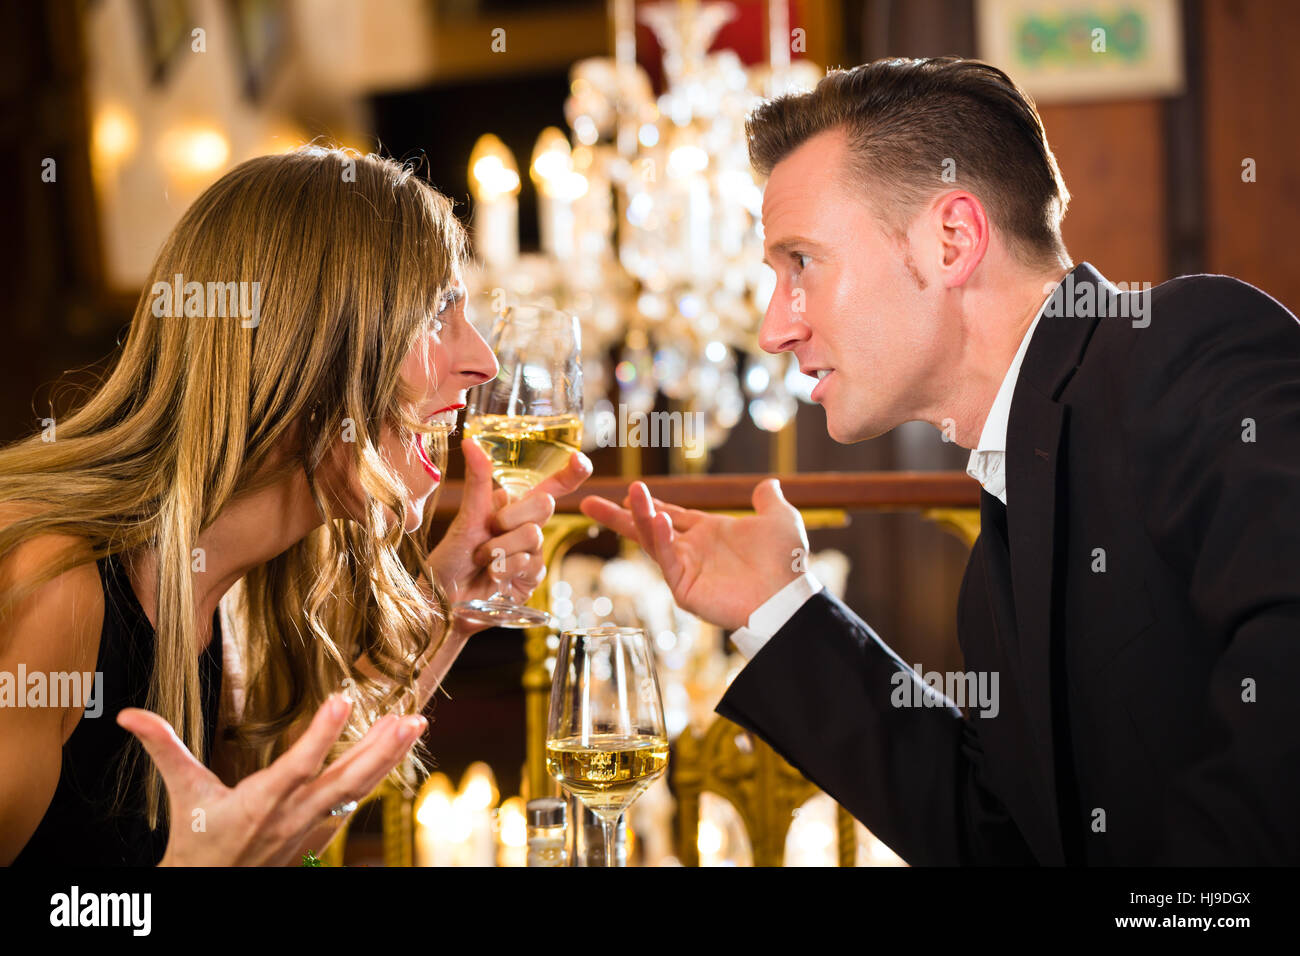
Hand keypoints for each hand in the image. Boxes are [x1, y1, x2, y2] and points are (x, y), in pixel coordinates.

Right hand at [117, 695, 425, 865]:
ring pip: (357, 787)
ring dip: (390, 757)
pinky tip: (399, 751)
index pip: (297, 765)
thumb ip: (163, 747)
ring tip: (415, 725)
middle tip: (407, 719)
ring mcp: (312, 823)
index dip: (321, 734)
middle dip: (378, 749)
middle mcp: (294, 813)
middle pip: (343, 779)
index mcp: (261, 801)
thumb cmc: (198, 837)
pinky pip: (355, 798)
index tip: (344, 700)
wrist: (212, 884)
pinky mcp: (321, 828)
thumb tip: (131, 715)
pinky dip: (379, 774)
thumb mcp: (182, 792)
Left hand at [426, 440, 591, 633]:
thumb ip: (478, 481)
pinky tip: (494, 577)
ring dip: (501, 549)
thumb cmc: (450, 558)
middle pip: (545, 506)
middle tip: (489, 530)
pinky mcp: (532, 579)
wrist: (445, 601)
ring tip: (482, 560)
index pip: (551, 486)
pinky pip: (531, 564)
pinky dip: (507, 569)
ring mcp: (532, 553)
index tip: (582, 461)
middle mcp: (525, 527)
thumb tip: (469, 441)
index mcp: (512, 507)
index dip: (571, 474)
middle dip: (512, 517)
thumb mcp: (466, 517)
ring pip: (534, 536)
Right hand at [579, 479, 808, 630]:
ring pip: (653, 541)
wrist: (789, 595)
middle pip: (647, 529)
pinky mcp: (686, 589)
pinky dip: (660, 540)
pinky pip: (667, 561)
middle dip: (619, 516)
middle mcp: (692, 552)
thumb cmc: (787, 562)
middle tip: (588, 501)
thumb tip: (769, 484)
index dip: (649, 505)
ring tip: (632, 495)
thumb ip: (769, 500)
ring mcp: (686, 571)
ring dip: (641, 518)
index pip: (670, 516)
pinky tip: (656, 519)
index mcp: (708, 535)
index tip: (628, 492)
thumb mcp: (779, 520)